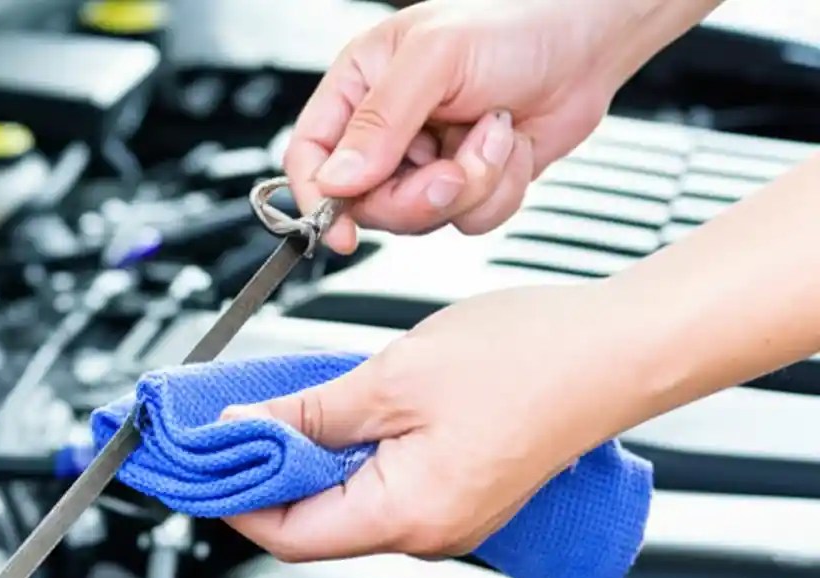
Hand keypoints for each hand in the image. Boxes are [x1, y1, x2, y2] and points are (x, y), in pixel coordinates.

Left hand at [219, 283, 645, 561]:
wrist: (619, 348)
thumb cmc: (530, 359)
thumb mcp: (392, 377)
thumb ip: (310, 413)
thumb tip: (245, 432)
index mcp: (409, 516)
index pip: (287, 534)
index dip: (233, 500)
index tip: (198, 462)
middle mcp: (431, 531)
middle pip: (314, 524)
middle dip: (262, 478)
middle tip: (226, 429)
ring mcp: (451, 513)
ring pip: (348, 502)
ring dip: (304, 463)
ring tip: (271, 414)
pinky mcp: (464, 487)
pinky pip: (384, 485)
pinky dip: (346, 455)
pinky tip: (330, 416)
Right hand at [288, 0, 705, 251]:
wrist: (588, 45)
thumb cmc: (513, 26)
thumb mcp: (434, 58)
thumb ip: (380, 120)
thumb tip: (337, 179)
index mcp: (359, 86)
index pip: (310, 155)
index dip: (317, 198)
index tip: (340, 231)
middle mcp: (387, 129)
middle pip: (367, 202)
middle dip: (417, 196)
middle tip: (450, 171)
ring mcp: (428, 161)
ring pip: (421, 217)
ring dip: (470, 184)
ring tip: (492, 133)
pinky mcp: (469, 183)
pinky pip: (468, 219)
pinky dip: (499, 189)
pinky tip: (510, 143)